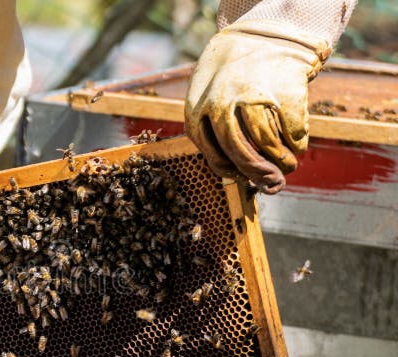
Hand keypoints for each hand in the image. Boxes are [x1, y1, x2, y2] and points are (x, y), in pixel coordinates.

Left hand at [185, 21, 330, 193]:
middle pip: (239, 152)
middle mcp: (222, 104)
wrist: (261, 37)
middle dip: (257, 172)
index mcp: (198, 109)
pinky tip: (296, 144)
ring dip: (281, 161)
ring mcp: (253, 97)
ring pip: (267, 144)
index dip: (229, 171)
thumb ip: (214, 133)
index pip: (212, 154)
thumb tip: (239, 176)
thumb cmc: (232, 78)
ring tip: (288, 165)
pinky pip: (292, 131)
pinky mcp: (284, 92)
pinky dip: (297, 143)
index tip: (242, 176)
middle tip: (271, 180)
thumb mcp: (208, 99)